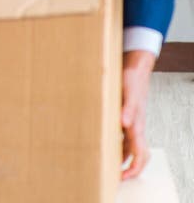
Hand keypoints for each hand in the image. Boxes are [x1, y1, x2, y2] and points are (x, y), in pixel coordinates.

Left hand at [121, 49, 154, 179]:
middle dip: (130, 168)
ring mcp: (132, 123)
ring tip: (110, 166)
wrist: (134, 68)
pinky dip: (117, 144)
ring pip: (130, 147)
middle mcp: (136, 126)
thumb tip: (124, 124)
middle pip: (138, 154)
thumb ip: (127, 108)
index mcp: (137, 124)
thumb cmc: (131, 80)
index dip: (134, 167)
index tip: (124, 177)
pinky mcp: (126, 117)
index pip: (140, 153)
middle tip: (117, 177)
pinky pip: (124, 136)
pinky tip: (105, 144)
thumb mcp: (128, 93)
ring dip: (122, 158)